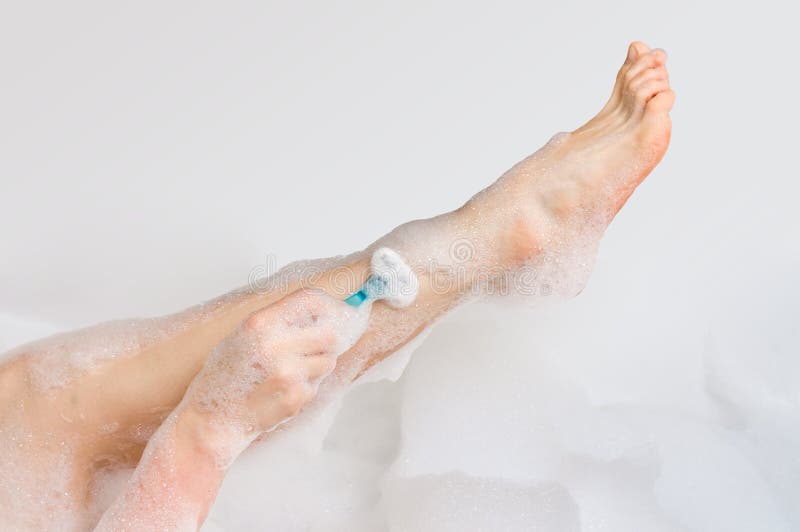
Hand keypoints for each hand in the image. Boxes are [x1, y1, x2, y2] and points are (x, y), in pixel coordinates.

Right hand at [183, 289, 365, 455]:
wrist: (212, 420)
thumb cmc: (224, 378)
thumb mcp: (242, 336)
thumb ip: (277, 322)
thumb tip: (319, 313)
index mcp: (260, 324)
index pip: (309, 300)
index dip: (328, 305)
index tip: (335, 311)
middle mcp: (276, 345)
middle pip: (329, 334)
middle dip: (329, 340)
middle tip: (319, 346)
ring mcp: (288, 373)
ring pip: (327, 361)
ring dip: (317, 365)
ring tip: (292, 371)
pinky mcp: (295, 397)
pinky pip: (316, 385)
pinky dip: (306, 386)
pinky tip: (283, 390)